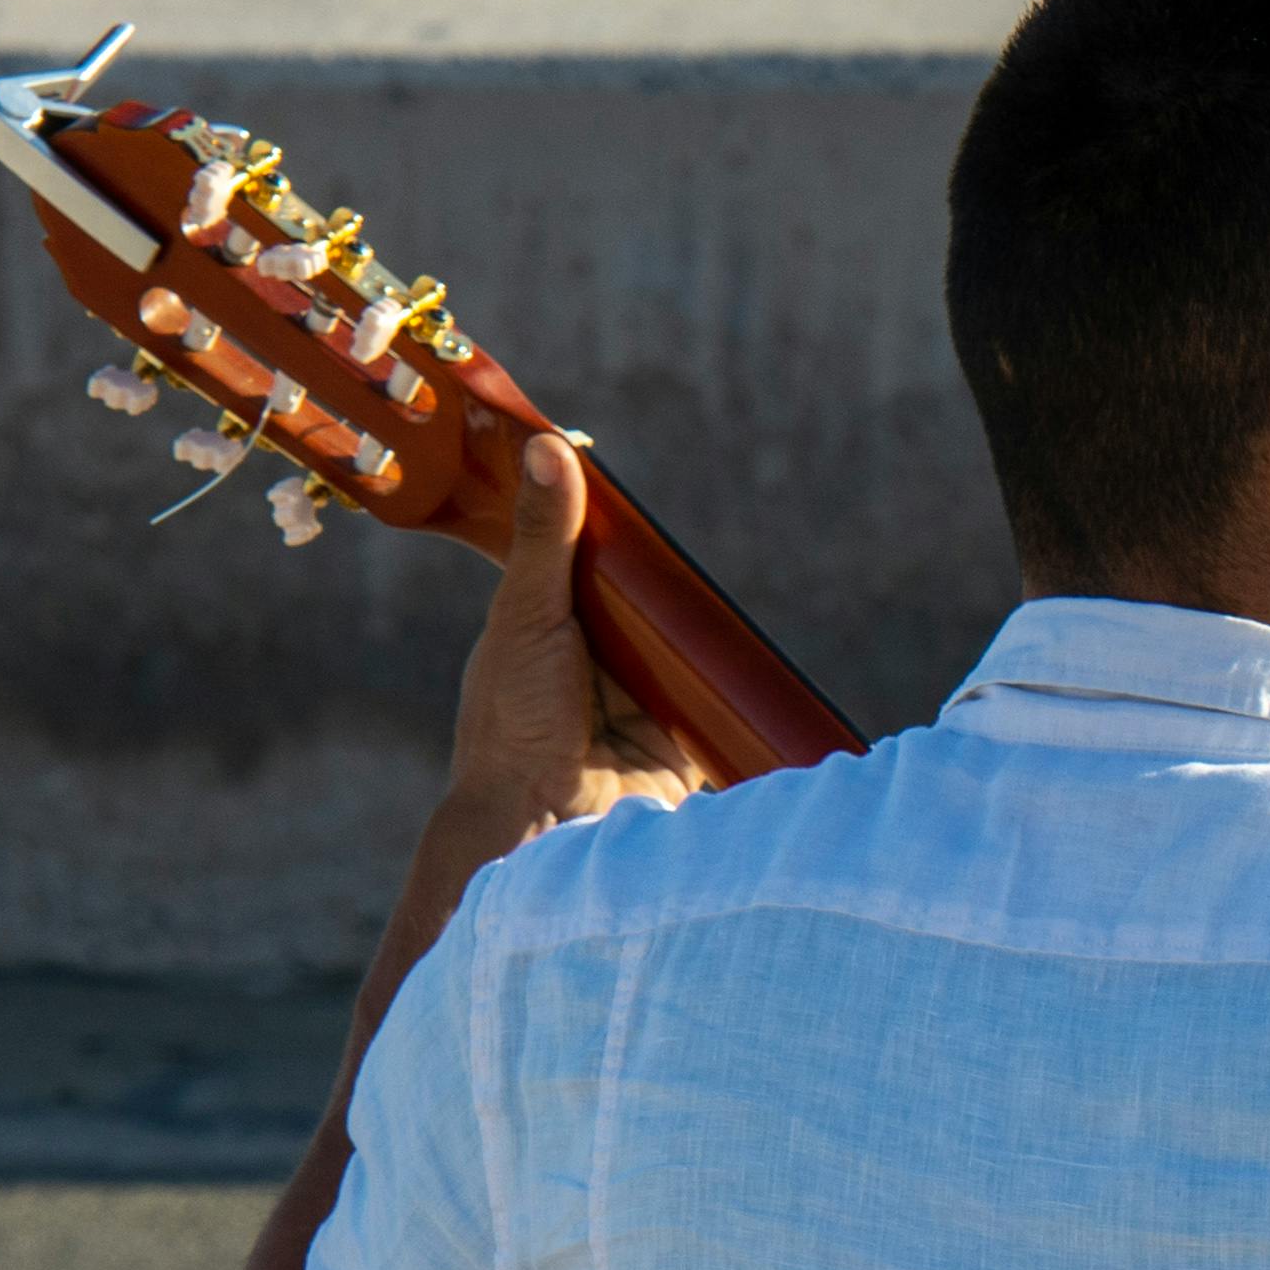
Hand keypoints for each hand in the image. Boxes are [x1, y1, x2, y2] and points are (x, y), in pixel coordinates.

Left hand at [440, 432, 700, 843]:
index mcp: (546, 624)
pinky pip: (712, 698)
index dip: (611, 532)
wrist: (542, 823)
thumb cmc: (514, 720)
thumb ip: (543, 537)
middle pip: (641, 601)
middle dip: (667, 581)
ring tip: (725, 598)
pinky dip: (729, 683)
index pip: (584, 561)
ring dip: (700, 631)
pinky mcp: (678, 735)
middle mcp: (592, 657)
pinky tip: (755, 658)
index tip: (637, 498)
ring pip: (680, 646)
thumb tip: (548, 446)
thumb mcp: (528, 614)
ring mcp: (637, 697)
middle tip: (695, 548)